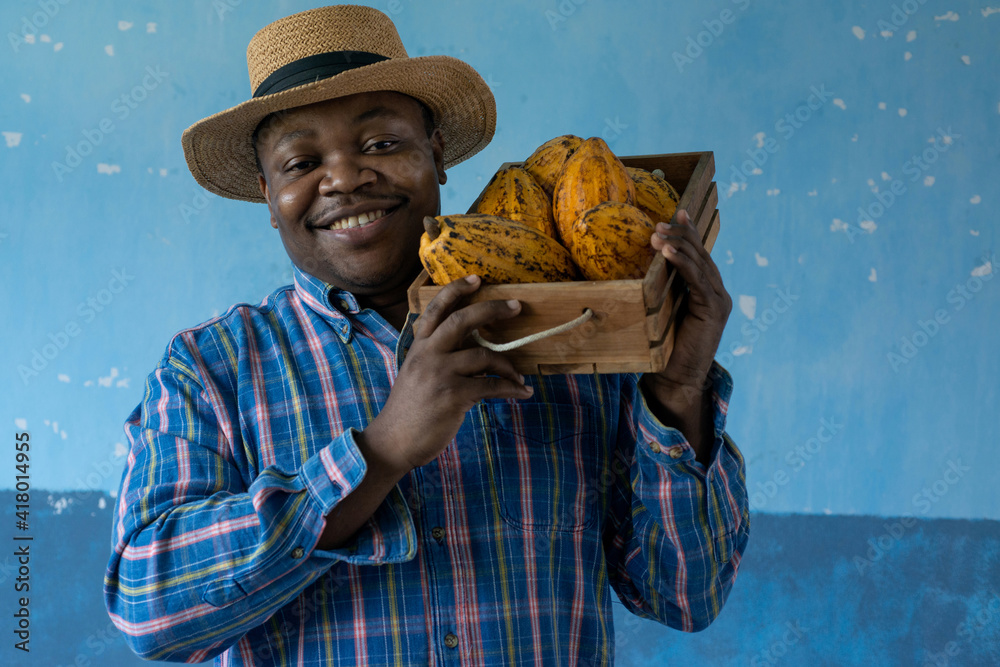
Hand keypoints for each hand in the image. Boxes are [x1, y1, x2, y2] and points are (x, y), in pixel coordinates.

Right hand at [361, 275, 532, 472]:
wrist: (393, 442)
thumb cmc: (408, 411)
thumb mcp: (415, 374)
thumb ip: (436, 357)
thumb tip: (470, 347)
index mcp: (419, 348)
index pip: (436, 309)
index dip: (456, 290)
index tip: (476, 279)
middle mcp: (428, 355)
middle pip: (463, 320)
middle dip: (492, 309)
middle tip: (516, 307)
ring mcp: (440, 374)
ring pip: (484, 356)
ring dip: (508, 367)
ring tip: (518, 378)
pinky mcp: (453, 396)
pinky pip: (492, 386)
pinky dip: (512, 388)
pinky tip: (522, 392)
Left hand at [644, 210, 730, 458]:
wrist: (675, 380)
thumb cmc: (662, 350)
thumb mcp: (660, 313)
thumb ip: (660, 292)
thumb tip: (638, 270)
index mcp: (707, 292)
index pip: (698, 256)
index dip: (688, 234)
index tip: (676, 213)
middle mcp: (717, 293)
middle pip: (700, 255)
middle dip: (680, 236)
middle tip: (659, 223)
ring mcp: (718, 301)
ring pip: (699, 264)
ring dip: (678, 246)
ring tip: (658, 234)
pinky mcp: (714, 310)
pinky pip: (697, 281)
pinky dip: (683, 264)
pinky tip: (668, 253)